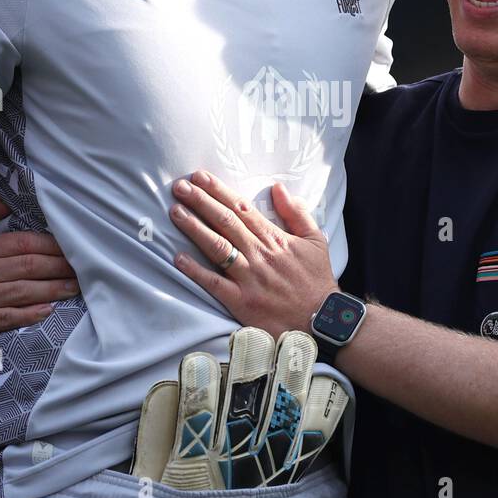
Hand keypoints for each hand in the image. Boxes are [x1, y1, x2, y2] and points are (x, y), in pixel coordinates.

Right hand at [0, 193, 78, 355]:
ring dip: (54, 290)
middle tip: (81, 269)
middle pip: (29, 266)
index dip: (53, 246)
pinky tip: (50, 310)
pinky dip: (32, 313)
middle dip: (60, 267)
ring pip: (23, 291)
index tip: (73, 249)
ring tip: (74, 288)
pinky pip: (10, 317)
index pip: (25, 243)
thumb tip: (3, 197)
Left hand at [170, 170, 337, 335]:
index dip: (219, 191)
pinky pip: (214, 283)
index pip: (242, 208)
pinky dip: (196, 270)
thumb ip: (296, 213)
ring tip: (176, 212)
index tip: (200, 178)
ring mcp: (249, 277)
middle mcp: (259, 254)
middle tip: (179, 187)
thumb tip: (279, 187)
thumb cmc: (317, 280)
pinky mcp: (241, 301)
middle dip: (200, 202)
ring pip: (217, 247)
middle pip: (225, 222)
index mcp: (275, 238)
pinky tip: (178, 258)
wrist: (322, 320)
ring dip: (194, 228)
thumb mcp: (315, 240)